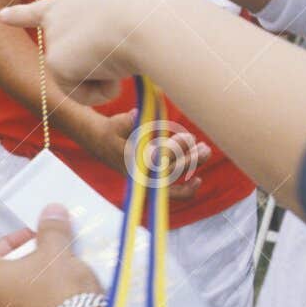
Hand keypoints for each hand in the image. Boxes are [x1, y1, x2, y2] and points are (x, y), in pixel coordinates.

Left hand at [0, 0, 168, 103]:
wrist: (143, 21)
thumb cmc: (148, 19)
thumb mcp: (129, 26)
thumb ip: (110, 46)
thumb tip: (111, 76)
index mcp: (76, 2)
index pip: (43, 10)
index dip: (22, 15)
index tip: (1, 16)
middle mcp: (58, 17)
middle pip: (73, 63)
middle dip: (99, 71)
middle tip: (120, 49)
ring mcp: (53, 39)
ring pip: (81, 81)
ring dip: (105, 78)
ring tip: (117, 52)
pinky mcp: (54, 62)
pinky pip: (83, 95)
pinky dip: (101, 90)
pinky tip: (108, 65)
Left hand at [0, 204, 100, 306]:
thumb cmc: (61, 296)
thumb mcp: (56, 253)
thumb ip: (51, 229)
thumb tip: (52, 211)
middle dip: (5, 248)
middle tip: (30, 235)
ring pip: (0, 292)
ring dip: (19, 270)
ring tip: (47, 257)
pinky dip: (26, 293)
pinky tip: (53, 286)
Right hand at [83, 109, 208, 202]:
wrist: (99, 141)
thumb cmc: (111, 130)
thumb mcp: (116, 123)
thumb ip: (127, 122)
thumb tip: (135, 115)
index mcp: (133, 160)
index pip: (159, 159)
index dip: (176, 149)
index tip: (187, 137)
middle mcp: (141, 173)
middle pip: (171, 172)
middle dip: (191, 160)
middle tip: (205, 148)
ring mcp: (147, 178)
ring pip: (174, 180)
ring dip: (192, 167)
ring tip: (205, 152)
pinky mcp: (152, 179)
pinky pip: (171, 190)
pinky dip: (185, 188)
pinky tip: (197, 179)